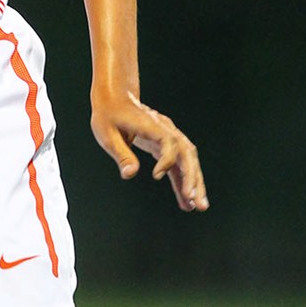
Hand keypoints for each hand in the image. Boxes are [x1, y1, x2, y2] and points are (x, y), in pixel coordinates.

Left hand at [91, 89, 208, 211]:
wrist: (115, 99)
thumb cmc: (109, 115)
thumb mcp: (107, 134)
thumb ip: (121, 154)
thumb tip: (130, 175)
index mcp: (152, 124)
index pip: (168, 142)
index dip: (166, 159)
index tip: (156, 175)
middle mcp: (166, 130)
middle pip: (187, 154)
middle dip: (193, 179)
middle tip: (197, 202)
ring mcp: (169, 137)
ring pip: (188, 161)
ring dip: (194, 183)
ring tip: (198, 207)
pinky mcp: (166, 145)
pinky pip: (178, 165)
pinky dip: (182, 181)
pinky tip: (186, 200)